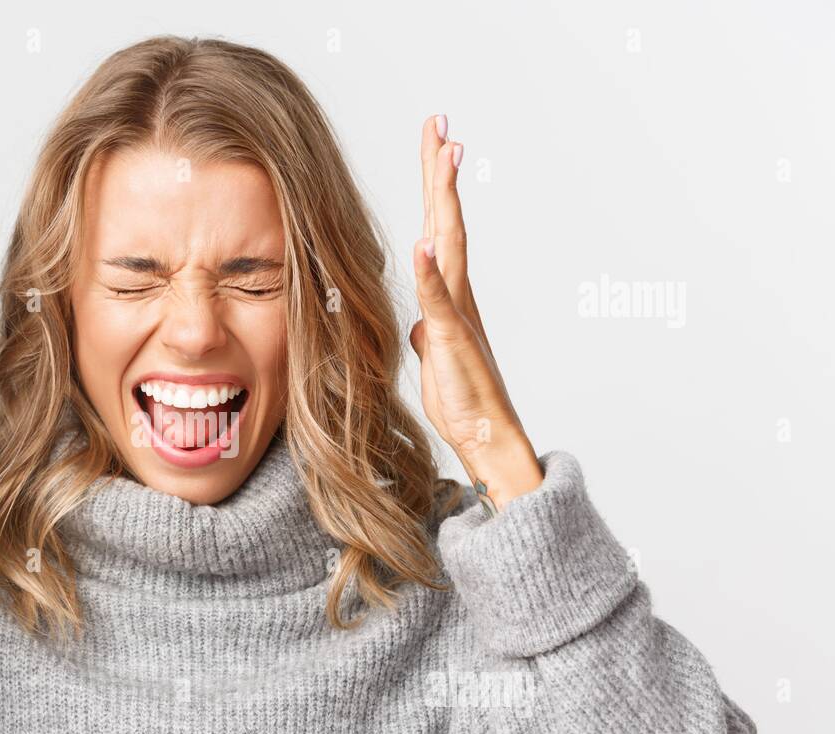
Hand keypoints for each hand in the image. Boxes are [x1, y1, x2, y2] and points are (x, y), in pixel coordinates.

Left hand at [410, 114, 542, 511]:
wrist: (486, 434)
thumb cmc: (462, 398)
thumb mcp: (434, 354)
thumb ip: (429, 327)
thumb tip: (423, 318)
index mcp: (447, 294)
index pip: (438, 227)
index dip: (434, 185)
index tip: (435, 142)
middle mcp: (456, 294)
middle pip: (446, 219)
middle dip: (440, 170)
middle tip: (439, 122)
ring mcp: (457, 313)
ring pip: (449, 245)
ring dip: (443, 200)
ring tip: (442, 155)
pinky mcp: (453, 339)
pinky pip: (440, 300)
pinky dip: (432, 271)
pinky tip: (424, 243)